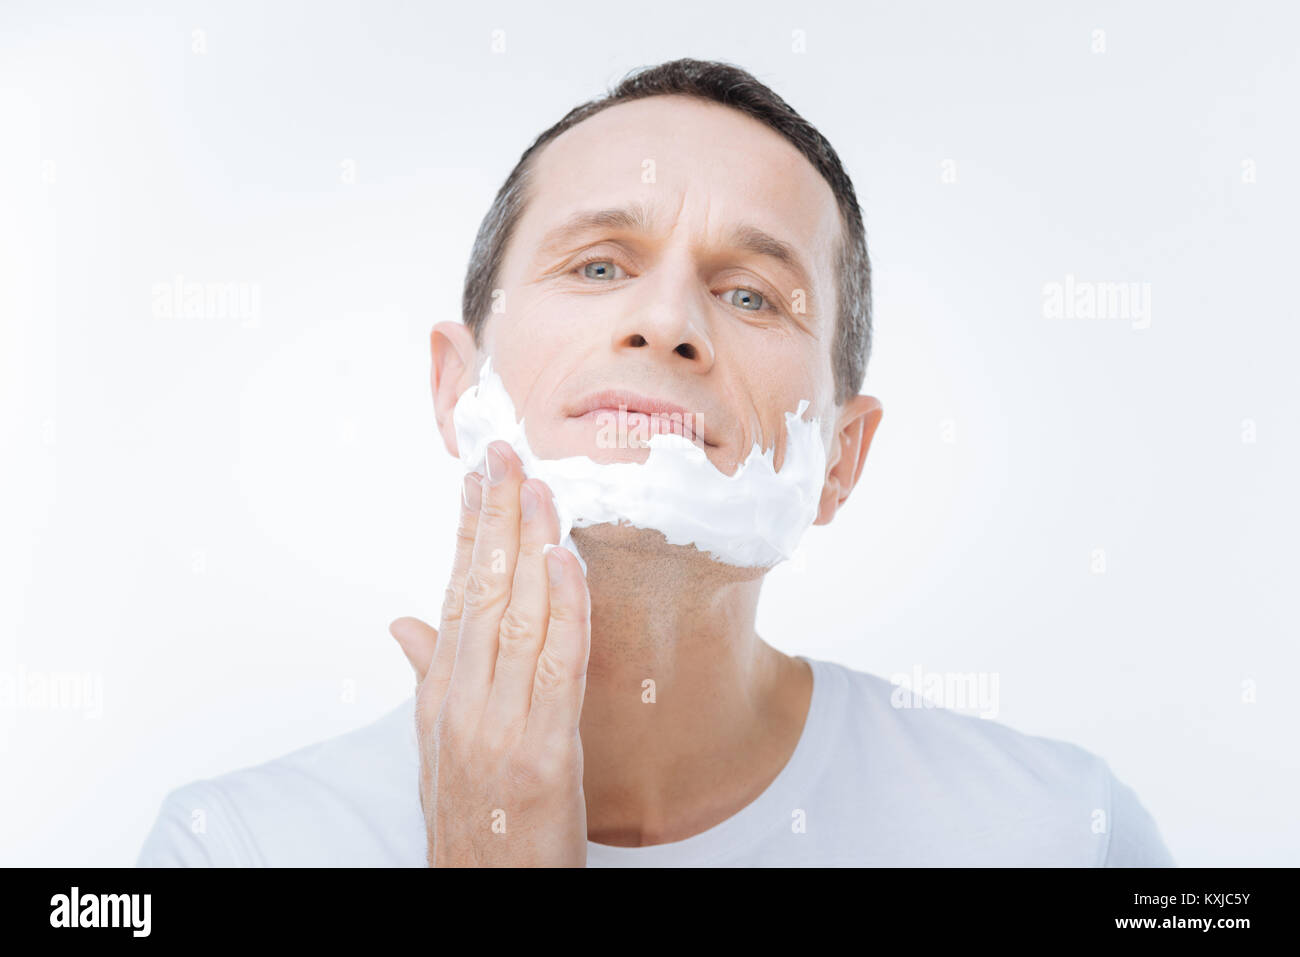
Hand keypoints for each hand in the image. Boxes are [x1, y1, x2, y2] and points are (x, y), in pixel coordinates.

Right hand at [389, 440, 591, 866]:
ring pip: (514, 615)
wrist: (484, 895)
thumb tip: (403, 623)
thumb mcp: (436, 747)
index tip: (477, 475)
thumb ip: (425, 677)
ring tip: (537, 485)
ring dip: (528, 544)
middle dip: (494, 516)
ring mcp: (498, 724)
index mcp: (439, 692)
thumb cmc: (470, 820)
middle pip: (479, 589)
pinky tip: (566, 559)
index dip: (468, 530)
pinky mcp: (542, 751)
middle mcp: (460, 699)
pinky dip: (563, 608)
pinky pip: (556, 666)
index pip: (453, 591)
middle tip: (504, 452)